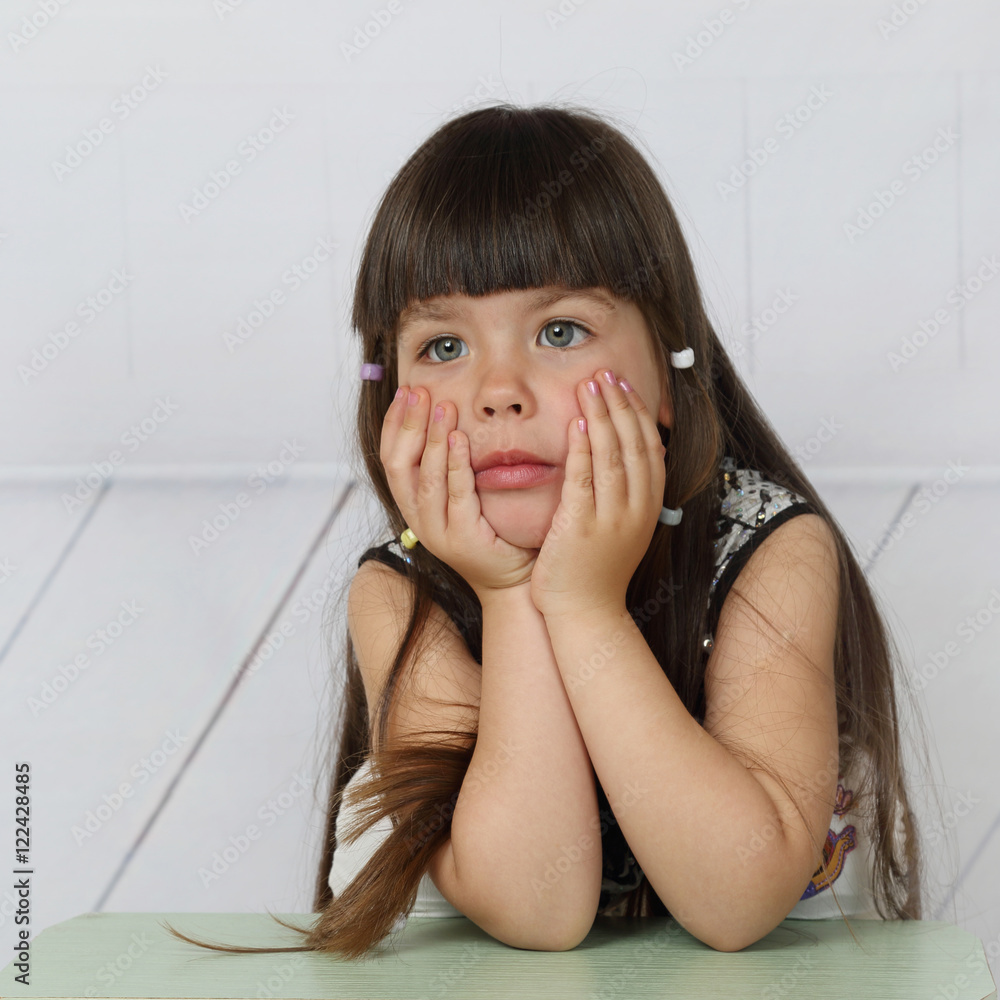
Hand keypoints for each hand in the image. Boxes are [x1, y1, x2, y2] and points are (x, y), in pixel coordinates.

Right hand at [380, 385, 539, 597]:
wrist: (512, 579)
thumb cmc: (493, 532)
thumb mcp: (463, 495)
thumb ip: (452, 465)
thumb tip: (450, 418)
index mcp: (414, 506)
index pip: (391, 459)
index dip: (394, 424)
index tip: (405, 392)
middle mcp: (418, 519)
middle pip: (398, 465)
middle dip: (408, 425)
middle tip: (419, 392)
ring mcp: (437, 531)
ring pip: (424, 478)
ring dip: (433, 438)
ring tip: (443, 406)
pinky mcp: (462, 538)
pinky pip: (455, 494)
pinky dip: (456, 464)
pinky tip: (461, 439)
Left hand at [530, 369, 666, 619]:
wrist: (585, 614)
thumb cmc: (596, 571)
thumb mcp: (622, 528)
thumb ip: (627, 494)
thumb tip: (626, 457)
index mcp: (649, 507)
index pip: (650, 448)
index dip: (638, 413)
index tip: (624, 386)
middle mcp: (637, 510)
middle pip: (634, 445)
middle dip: (620, 404)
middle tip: (605, 374)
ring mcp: (612, 519)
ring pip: (612, 456)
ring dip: (601, 416)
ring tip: (589, 386)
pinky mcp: (582, 528)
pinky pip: (585, 480)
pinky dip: (582, 449)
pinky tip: (576, 424)